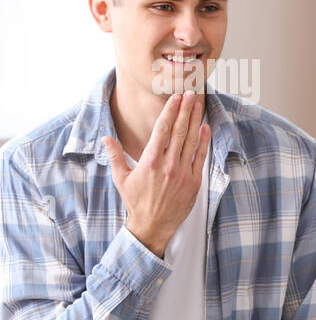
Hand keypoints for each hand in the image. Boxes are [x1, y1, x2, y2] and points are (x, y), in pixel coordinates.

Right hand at [103, 90, 210, 257]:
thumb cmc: (136, 201)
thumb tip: (105, 138)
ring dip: (195, 120)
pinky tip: (205, 127)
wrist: (152, 225)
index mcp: (150, 161)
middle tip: (191, 93)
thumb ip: (114, 156)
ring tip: (198, 104)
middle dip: (185, 110)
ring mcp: (183, 172)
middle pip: (179, 131)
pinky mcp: (194, 181)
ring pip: (191, 141)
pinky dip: (204, 141)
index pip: (162, 130)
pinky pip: (200, 157)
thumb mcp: (121, 178)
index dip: (170, 111)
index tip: (176, 98)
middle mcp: (168, 164)